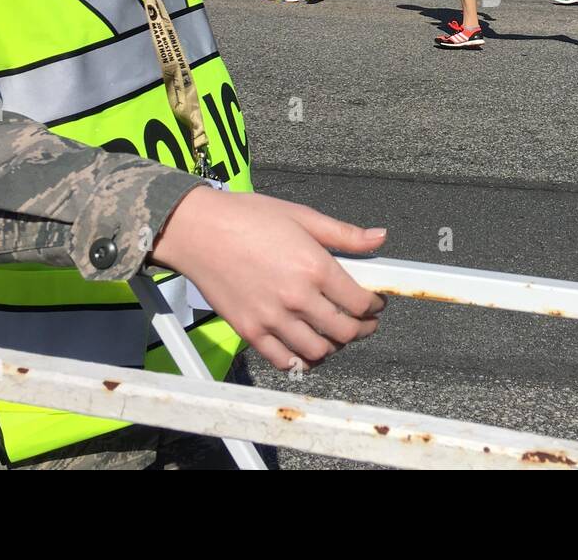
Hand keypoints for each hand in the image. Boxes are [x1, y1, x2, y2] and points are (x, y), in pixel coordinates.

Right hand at [152, 187, 386, 369]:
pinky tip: (306, 348)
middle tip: (363, 322)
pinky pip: (284, 361)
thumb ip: (344, 234)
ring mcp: (272, 318)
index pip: (360, 302)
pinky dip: (301, 360)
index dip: (375, 306)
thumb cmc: (247, 218)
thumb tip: (379, 238)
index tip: (376, 303)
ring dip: (335, 346)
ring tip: (335, 334)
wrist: (198, 230)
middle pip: (345, 331)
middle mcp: (297, 297)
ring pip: (319, 351)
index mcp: (315, 266)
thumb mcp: (302, 216)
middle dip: (363, 329)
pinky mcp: (250, 331)